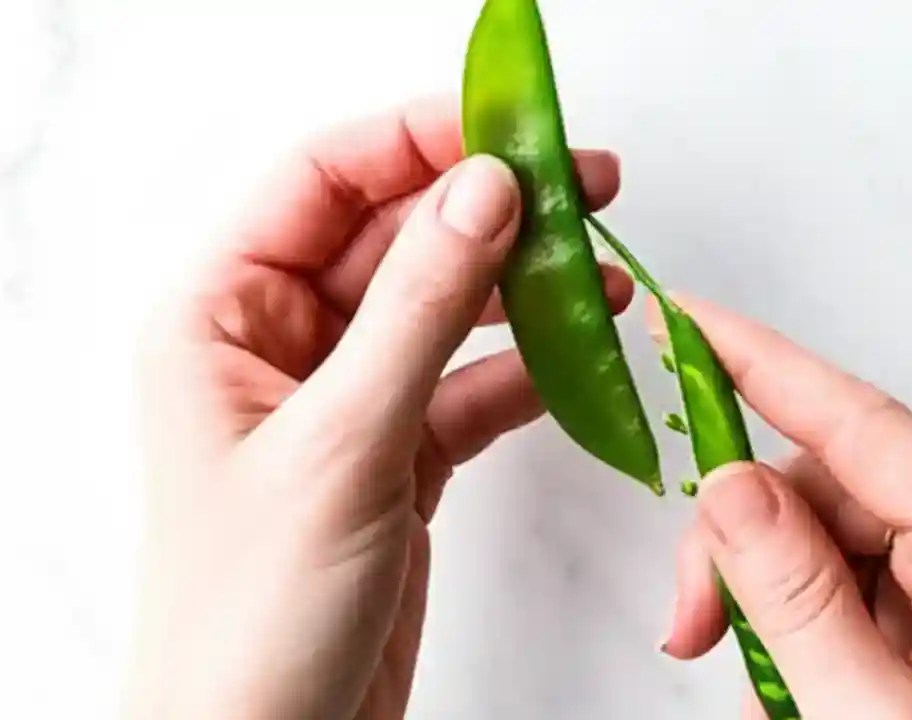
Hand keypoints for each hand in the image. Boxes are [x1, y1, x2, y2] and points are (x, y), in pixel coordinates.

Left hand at [124, 97, 632, 719]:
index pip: (322, 182)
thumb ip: (418, 309)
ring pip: (443, 308)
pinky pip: (471, 383)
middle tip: (580, 186)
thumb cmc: (250, 620)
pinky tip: (579, 352)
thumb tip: (482, 193)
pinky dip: (527, 368)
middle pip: (394, 237)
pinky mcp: (399, 454)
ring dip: (520, 288)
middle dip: (489, 210)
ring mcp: (346, 400)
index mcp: (220, 318)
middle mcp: (278, 348)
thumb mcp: (339, 443)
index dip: (415, 140)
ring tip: (597, 269)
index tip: (506, 128)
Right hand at [655, 298, 911, 719]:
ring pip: (835, 547)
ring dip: (771, 608)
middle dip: (747, 547)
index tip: (690, 320)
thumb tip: (726, 484)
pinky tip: (796, 699)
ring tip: (762, 698)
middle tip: (688, 626)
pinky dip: (804, 639)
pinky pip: (858, 597)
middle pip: (837, 492)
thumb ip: (793, 599)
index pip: (864, 427)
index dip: (767, 364)